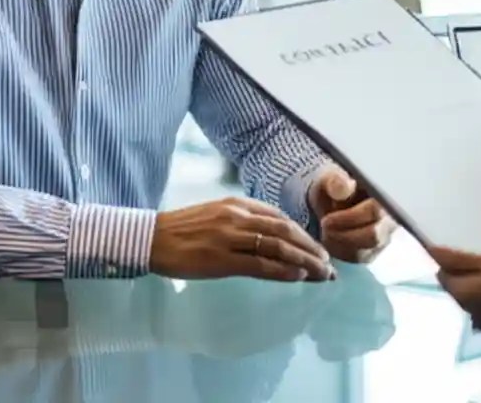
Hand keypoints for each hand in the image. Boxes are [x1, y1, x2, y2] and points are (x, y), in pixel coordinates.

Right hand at [150, 198, 334, 281]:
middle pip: (286, 232)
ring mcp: (230, 237)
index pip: (281, 219)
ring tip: (321, 273)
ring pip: (278, 247)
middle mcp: (238, 216)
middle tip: (328, 264)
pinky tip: (297, 277)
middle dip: (311, 248)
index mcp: (238, 204)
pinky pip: (259, 265)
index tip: (318, 249)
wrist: (151, 238)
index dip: (304, 235)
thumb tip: (272, 236)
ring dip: (304, 261)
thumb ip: (244, 221)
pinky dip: (282, 270)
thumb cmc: (183, 229)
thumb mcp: (217, 215)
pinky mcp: (221, 259)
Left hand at [309, 164, 397, 263]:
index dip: (349, 219)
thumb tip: (342, 186)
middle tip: (323, 228)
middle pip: (374, 236)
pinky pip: (360, 259)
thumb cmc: (337, 186)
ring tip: (324, 233)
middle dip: (344, 236)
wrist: (336, 198)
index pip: (375, 212)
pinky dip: (341, 253)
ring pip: (366, 252)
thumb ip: (338, 182)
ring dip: (340, 246)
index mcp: (384, 196)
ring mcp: (384, 237)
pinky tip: (329, 241)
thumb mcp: (334, 179)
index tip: (326, 220)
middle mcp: (390, 219)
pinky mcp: (374, 251)